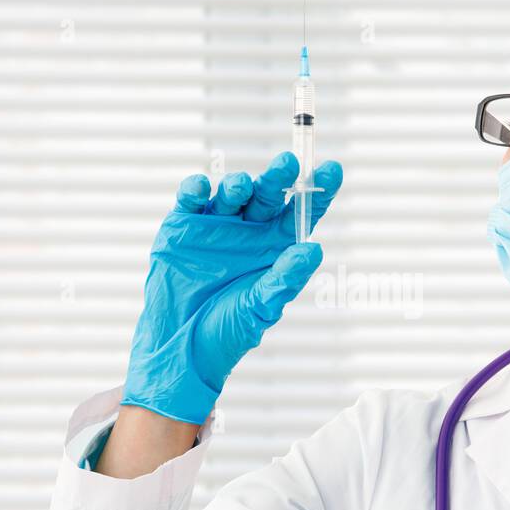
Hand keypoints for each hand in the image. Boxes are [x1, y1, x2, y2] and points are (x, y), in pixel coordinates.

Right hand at [121, 152, 342, 423]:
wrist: (176, 346)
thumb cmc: (226, 332)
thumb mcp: (258, 309)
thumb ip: (283, 280)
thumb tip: (313, 249)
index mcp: (276, 248)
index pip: (303, 213)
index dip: (318, 190)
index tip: (333, 169)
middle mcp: (250, 231)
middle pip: (269, 195)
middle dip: (279, 177)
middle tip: (287, 163)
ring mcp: (216, 226)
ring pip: (233, 193)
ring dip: (238, 185)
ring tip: (240, 189)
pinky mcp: (183, 226)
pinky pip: (192, 199)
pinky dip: (195, 189)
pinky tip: (202, 188)